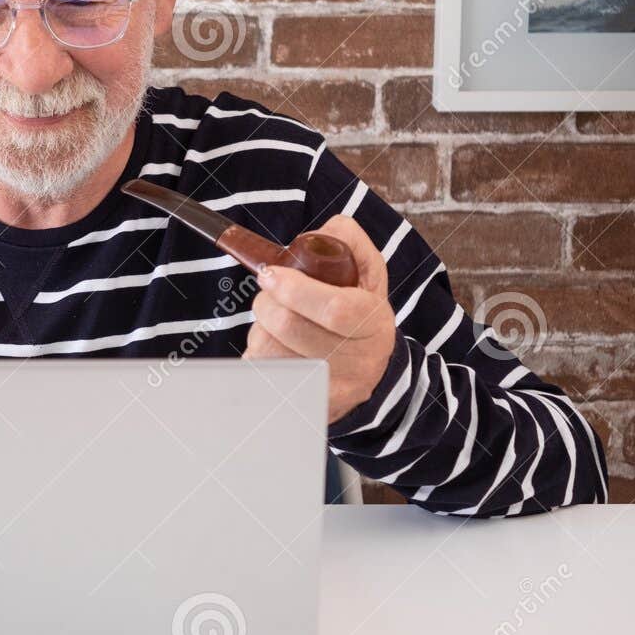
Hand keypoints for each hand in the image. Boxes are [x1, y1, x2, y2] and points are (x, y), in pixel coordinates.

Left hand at [242, 214, 396, 422]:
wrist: (365, 373)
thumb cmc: (357, 313)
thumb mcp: (366, 274)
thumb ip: (349, 242)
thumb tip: (328, 229)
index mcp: (375, 323)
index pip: (335, 309)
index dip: (296, 289)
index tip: (271, 274)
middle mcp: (359, 362)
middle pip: (292, 328)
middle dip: (267, 303)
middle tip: (267, 293)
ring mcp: (333, 389)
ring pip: (271, 352)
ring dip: (260, 329)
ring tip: (274, 322)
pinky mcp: (307, 406)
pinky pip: (264, 375)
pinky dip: (259, 354)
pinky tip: (275, 348)